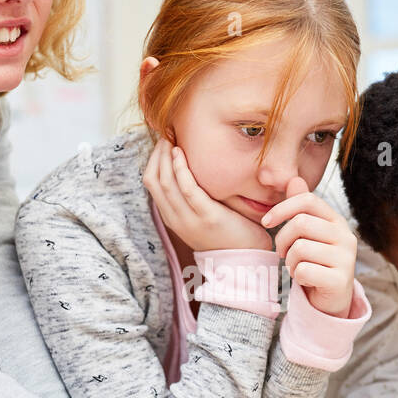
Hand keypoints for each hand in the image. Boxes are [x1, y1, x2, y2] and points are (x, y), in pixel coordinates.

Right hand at [142, 137, 272, 251]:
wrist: (246, 262)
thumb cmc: (230, 236)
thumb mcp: (204, 216)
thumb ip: (195, 198)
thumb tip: (194, 172)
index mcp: (173, 218)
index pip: (152, 184)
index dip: (154, 160)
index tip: (163, 143)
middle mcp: (176, 219)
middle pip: (153, 180)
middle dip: (157, 154)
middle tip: (166, 135)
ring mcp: (189, 219)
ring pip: (165, 182)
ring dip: (165, 157)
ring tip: (171, 140)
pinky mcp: (207, 217)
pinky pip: (186, 189)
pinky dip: (180, 169)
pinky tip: (180, 153)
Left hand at [262, 177, 357, 316]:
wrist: (331, 299)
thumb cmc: (315, 263)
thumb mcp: (308, 234)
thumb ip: (301, 209)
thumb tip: (294, 179)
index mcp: (337, 221)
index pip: (308, 200)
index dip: (283, 207)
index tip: (266, 221)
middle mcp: (346, 236)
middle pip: (300, 223)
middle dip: (282, 239)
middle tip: (281, 253)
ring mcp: (346, 259)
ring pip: (300, 248)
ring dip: (289, 261)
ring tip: (296, 267)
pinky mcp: (340, 280)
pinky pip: (304, 270)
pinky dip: (297, 276)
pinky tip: (305, 279)